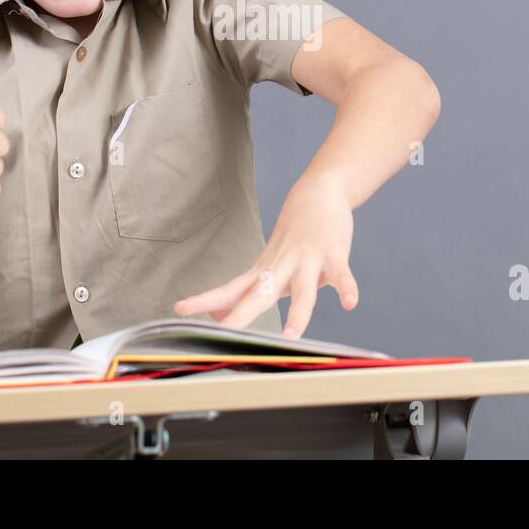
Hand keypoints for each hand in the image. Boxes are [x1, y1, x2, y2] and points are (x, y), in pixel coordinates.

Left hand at [172, 177, 358, 339]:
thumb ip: (245, 291)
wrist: (319, 193)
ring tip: (292, 334)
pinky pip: (341, 275)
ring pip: (302, 290)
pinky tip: (350, 303)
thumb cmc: (292, 236)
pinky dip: (347, 289)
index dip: (205, 301)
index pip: (229, 289)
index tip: (178, 310)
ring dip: (298, 312)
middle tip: (225, 333)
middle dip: (242, 315)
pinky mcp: (333, 254)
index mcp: (264, 272)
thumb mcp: (266, 264)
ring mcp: (308, 260)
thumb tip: (217, 312)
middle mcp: (281, 267)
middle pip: (258, 294)